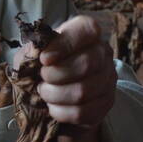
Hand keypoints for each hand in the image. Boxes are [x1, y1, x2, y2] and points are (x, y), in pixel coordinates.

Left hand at [20, 15, 116, 129]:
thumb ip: (34, 49)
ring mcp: (108, 79)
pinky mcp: (106, 103)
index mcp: (86, 32)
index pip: (87, 29)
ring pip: (83, 91)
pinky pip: (83, 112)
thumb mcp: (34, 52)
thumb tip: (38, 53)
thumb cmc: (43, 66)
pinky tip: (53, 107)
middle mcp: (103, 52)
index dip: (65, 44)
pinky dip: (61, 112)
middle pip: (87, 63)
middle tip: (42, 78)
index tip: (44, 58)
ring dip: (55, 95)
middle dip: (56, 75)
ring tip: (44, 93)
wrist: (55, 93)